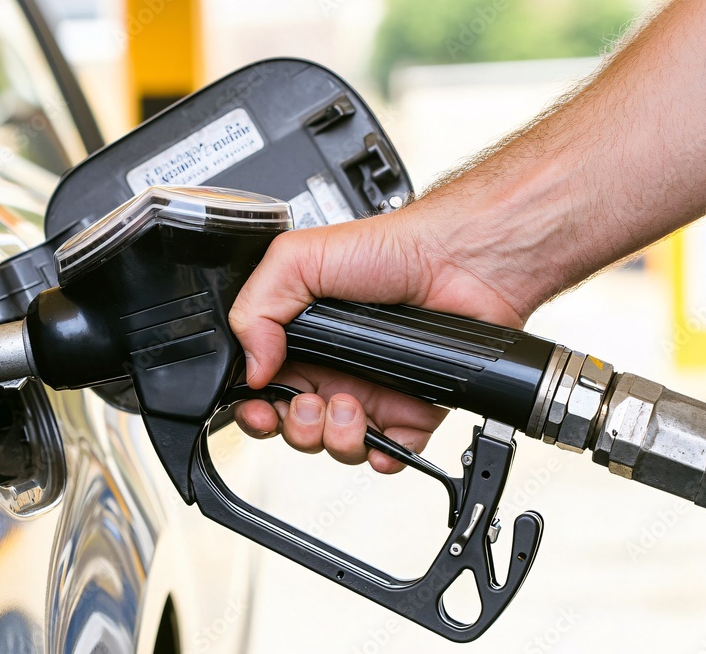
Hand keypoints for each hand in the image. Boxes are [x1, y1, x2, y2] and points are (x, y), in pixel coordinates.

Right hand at [228, 203, 524, 472]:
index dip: (255, 408)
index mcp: (300, 339)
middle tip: (309, 403)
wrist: (456, 261)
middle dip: (295, 427)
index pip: (262, 390)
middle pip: (295, 426)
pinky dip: (382, 455)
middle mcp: (332, 369)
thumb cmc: (387, 251)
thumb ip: (255, 307)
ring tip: (349, 404)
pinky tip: (379, 436)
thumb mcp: (296, 258)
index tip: (259, 409)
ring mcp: (371, 392)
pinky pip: (390, 453)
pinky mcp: (410, 410)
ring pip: (337, 446)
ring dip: (336, 437)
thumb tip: (249, 366)